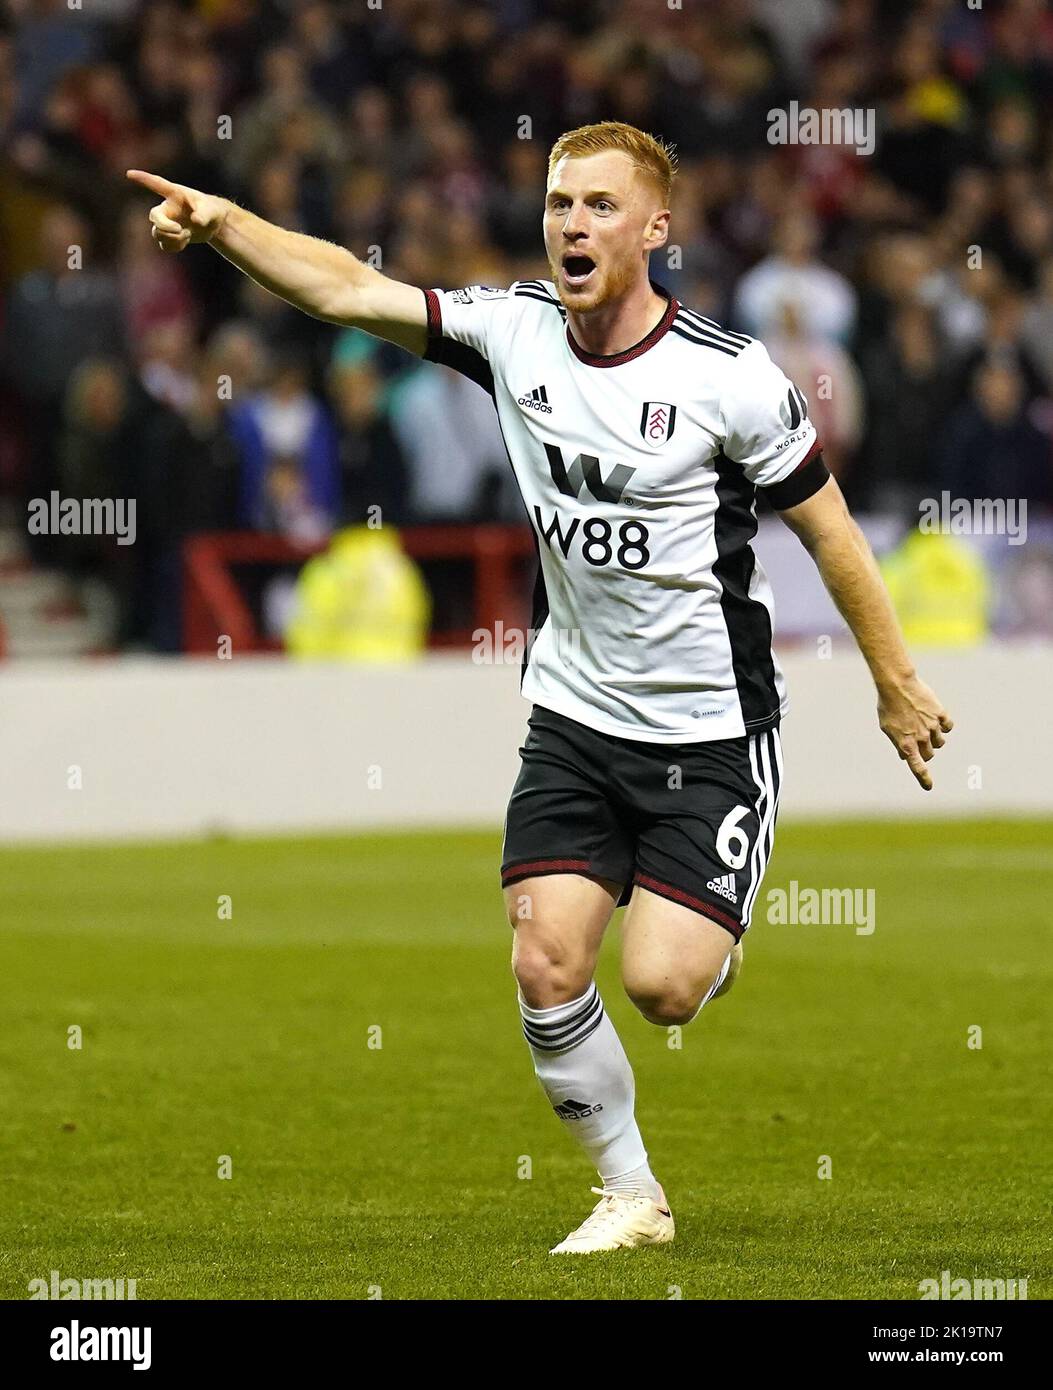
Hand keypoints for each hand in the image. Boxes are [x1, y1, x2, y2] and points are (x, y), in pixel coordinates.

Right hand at [125, 169, 228, 251]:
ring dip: (172, 238)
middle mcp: (167, 208)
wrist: (213, 224)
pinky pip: (163, 245)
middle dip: (165, 226)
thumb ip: (204, 215)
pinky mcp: (168, 236)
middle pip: (154, 217)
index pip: (156, 184)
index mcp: (174, 194)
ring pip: (156, 233)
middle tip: (180, 230)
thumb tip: (195, 221)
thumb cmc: (212, 210)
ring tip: (187, 234)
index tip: (129, 173)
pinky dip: (174, 246)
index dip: (143, 179)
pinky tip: (184, 241)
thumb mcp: (211, 211)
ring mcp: (166, 222)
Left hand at [877, 675, 953, 790]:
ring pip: (940, 743)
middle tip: (918, 741)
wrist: (897, 685)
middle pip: (930, 754)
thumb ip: (898, 743)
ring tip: (925, 728)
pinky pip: (948, 727)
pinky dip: (944, 727)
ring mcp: (932, 726)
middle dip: (924, 752)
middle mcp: (921, 738)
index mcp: (906, 743)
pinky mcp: (940, 714)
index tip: (929, 787)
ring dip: (934, 740)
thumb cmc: (888, 706)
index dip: (923, 778)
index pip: (917, 767)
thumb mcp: (887, 728)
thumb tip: (906, 757)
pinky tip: (937, 721)